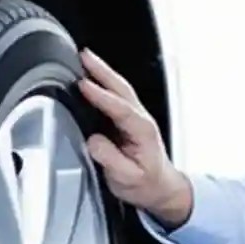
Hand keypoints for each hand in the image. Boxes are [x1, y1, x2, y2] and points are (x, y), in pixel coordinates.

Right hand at [77, 48, 191, 227]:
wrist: (160, 187)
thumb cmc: (146, 183)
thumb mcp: (127, 178)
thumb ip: (110, 159)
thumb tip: (93, 141)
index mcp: (143, 131)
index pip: (121, 109)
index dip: (101, 96)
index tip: (84, 86)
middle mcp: (141, 119)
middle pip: (122, 89)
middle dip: (103, 71)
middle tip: (84, 56)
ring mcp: (136, 117)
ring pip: (120, 88)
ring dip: (103, 71)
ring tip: (85, 58)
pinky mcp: (128, 119)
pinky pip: (116, 95)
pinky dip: (103, 81)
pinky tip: (91, 76)